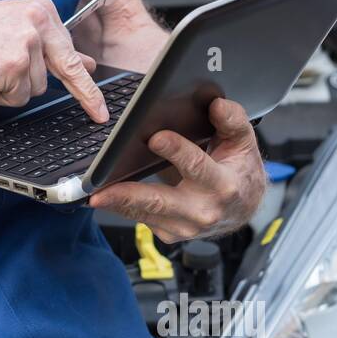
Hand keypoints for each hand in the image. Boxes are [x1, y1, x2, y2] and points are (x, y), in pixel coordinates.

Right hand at [0, 0, 108, 121]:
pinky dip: (0, 95)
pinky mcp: (12, 64)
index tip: (102, 104)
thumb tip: (84, 62)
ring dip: (13, 88)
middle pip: (61, 71)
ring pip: (35, 88)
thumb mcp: (13, 29)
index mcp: (41, 9)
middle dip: (82, 94)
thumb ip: (49, 45)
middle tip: (98, 113)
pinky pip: (16, 97)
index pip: (72, 50)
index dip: (88, 81)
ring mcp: (25, 43)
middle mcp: (37, 22)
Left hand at [88, 97, 266, 242]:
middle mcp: (203, 211)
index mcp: (223, 186)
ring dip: (117, 204)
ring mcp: (185, 227)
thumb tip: (216, 104)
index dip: (176, 151)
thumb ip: (232, 121)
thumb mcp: (243, 143)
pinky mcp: (170, 233)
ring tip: (93, 193)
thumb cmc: (239, 172)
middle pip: (160, 202)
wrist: (242, 209)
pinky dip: (123, 207)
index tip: (156, 137)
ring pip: (145, 214)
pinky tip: (107, 196)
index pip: (197, 166)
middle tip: (101, 189)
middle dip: (129, 195)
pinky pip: (142, 218)